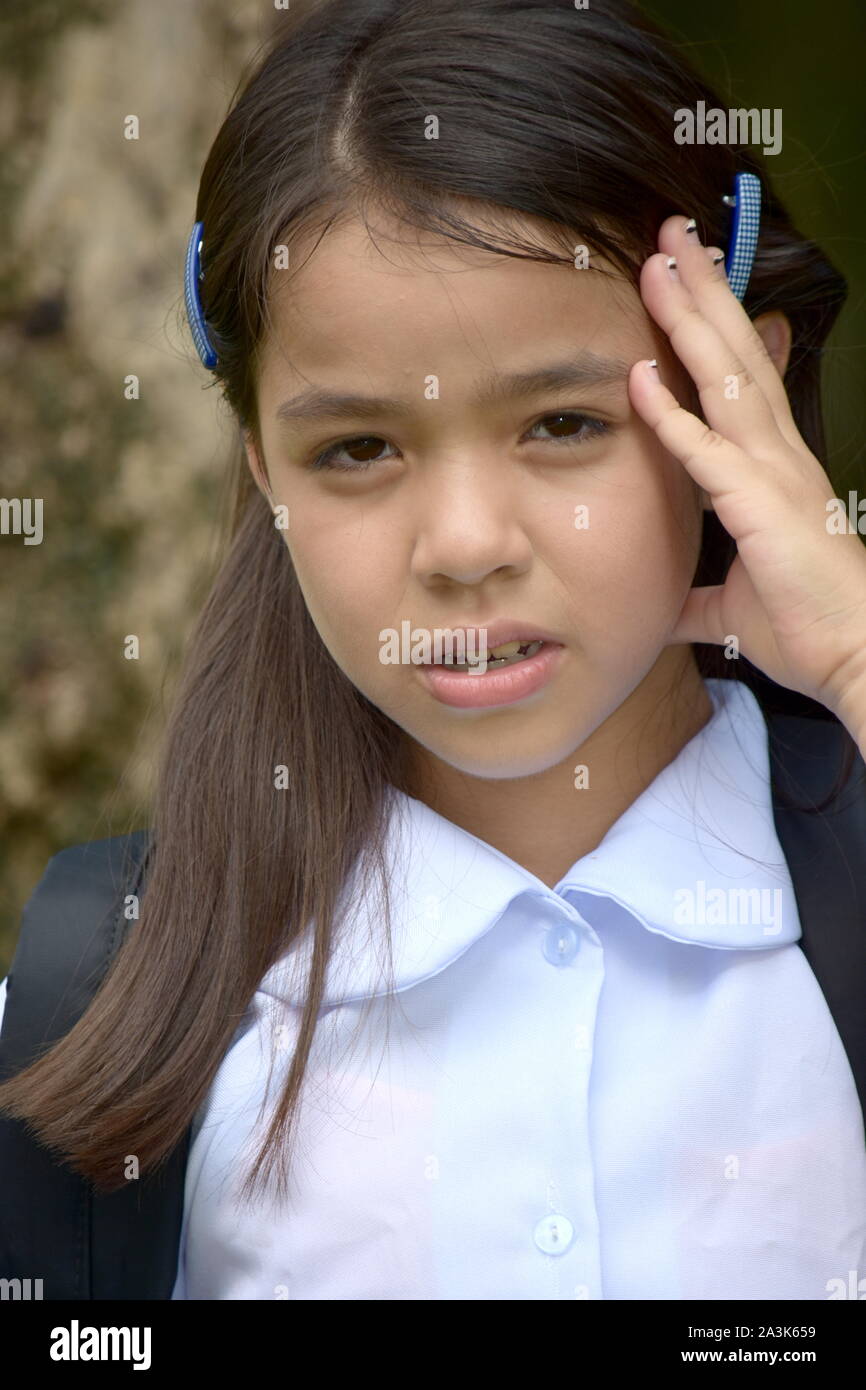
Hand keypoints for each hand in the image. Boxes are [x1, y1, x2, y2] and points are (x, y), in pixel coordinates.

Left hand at [628, 215, 865, 747]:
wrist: (854, 660)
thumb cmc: (806, 629)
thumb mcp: (732, 608)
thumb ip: (695, 598)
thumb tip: (665, 609)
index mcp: (774, 469)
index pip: (741, 381)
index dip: (713, 328)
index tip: (687, 281)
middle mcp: (778, 457)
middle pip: (737, 356)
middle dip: (703, 293)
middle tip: (671, 237)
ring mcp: (773, 475)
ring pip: (726, 380)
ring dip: (690, 321)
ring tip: (659, 265)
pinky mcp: (759, 508)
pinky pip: (707, 452)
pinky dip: (671, 414)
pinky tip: (639, 376)